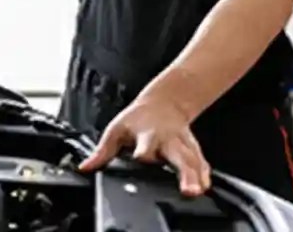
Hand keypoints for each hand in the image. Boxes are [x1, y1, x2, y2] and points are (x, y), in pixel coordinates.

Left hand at [77, 93, 211, 196]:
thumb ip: (102, 152)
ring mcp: (182, 144)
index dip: (144, 152)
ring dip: (196, 175)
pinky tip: (206, 185)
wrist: (165, 101)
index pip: (146, 145)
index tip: (142, 157)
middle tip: (187, 189)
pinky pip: (200, 161)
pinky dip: (204, 172)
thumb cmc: (138, 117)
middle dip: (184, 172)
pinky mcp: (191, 148)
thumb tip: (85, 168)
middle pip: (177, 156)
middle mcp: (168, 140)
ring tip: (198, 191)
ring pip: (192, 160)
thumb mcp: (116, 130)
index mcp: (148, 135)